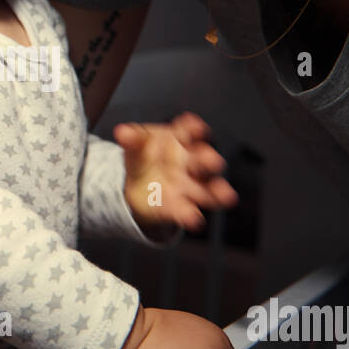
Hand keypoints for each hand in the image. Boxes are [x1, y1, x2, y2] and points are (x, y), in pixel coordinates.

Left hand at [114, 112, 237, 234]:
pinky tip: (195, 220)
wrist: (138, 183)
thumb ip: (131, 140)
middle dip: (209, 161)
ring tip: (226, 197)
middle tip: (214, 162)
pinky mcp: (179, 208)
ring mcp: (189, 186)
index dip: (195, 129)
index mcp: (180, 141)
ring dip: (218, 192)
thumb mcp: (136, 144)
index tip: (196, 128)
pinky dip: (191, 216)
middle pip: (204, 160)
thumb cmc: (144, 155)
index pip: (190, 132)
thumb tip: (121, 133)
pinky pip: (187, 212)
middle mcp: (191, 163)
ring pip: (208, 189)